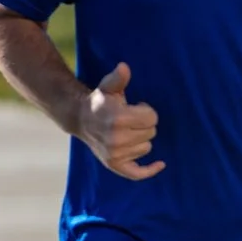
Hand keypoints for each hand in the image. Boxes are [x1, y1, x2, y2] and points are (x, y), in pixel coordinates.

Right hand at [79, 63, 163, 179]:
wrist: (80, 118)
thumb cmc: (100, 101)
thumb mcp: (109, 87)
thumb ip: (118, 78)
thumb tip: (124, 67)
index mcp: (117, 119)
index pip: (152, 117)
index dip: (146, 111)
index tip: (135, 108)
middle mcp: (116, 139)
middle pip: (151, 132)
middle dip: (143, 124)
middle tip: (129, 120)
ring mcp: (114, 154)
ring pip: (147, 147)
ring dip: (140, 139)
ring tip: (125, 131)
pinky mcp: (114, 165)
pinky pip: (137, 173)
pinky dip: (150, 170)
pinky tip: (161, 164)